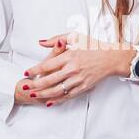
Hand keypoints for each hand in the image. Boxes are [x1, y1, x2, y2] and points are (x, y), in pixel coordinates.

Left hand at [16, 32, 132, 106]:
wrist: (112, 58)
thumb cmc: (94, 46)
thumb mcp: (76, 37)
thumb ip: (57, 39)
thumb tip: (41, 43)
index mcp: (70, 55)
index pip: (47, 65)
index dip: (35, 70)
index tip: (27, 72)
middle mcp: (73, 68)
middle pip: (49, 80)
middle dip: (35, 85)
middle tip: (26, 87)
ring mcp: (79, 79)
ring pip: (57, 90)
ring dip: (43, 94)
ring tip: (34, 95)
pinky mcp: (84, 87)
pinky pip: (68, 96)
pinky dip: (57, 100)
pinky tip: (49, 101)